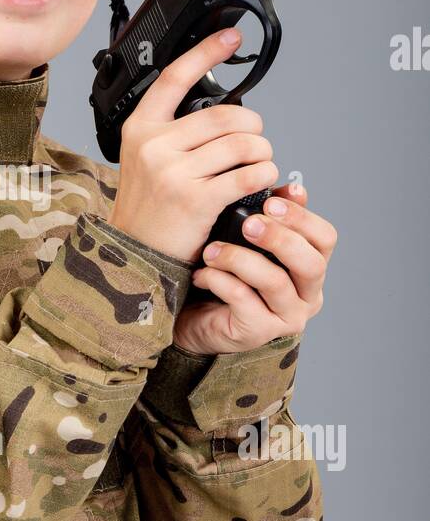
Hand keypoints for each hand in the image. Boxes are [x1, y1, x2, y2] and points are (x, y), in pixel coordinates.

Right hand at [108, 28, 277, 261]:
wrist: (134, 256)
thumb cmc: (147, 209)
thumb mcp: (145, 160)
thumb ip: (174, 133)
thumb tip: (225, 112)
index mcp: (141, 128)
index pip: (175, 77)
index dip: (206, 51)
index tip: (230, 35)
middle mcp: (154, 145)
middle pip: (226, 115)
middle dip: (253, 127)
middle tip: (255, 141)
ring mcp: (174, 171)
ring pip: (243, 143)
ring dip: (263, 153)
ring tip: (258, 164)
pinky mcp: (196, 198)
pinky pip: (248, 174)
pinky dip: (264, 176)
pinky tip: (259, 181)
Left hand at [172, 182, 336, 353]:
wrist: (195, 316)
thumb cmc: (228, 274)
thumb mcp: (248, 241)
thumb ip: (270, 217)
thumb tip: (291, 187)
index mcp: (311, 267)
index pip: (326, 239)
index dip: (302, 217)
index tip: (271, 201)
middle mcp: (308, 295)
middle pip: (311, 263)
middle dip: (279, 238)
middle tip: (248, 223)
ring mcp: (286, 318)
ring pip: (275, 282)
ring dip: (240, 259)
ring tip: (211, 250)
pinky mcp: (258, 332)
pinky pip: (243, 300)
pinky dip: (219, 280)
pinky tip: (202, 272)